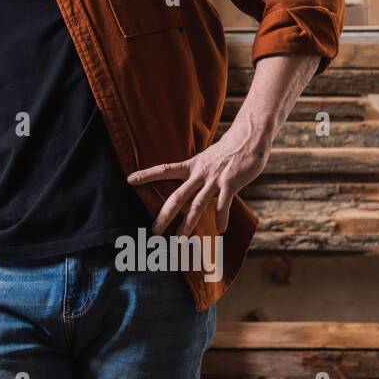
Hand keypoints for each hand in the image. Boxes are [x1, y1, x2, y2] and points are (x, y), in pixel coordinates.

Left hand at [127, 117, 271, 235]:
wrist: (248, 139)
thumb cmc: (228, 150)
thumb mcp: (206, 158)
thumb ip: (197, 171)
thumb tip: (189, 182)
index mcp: (191, 165)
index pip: (164, 169)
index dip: (147, 175)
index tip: (129, 180)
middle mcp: (199, 173)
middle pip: (178, 196)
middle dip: (165, 215)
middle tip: (154, 231)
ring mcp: (214, 179)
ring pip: (197, 205)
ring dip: (189, 224)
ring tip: (180, 239)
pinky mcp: (230, 184)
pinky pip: (223, 204)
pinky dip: (221, 218)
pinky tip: (220, 230)